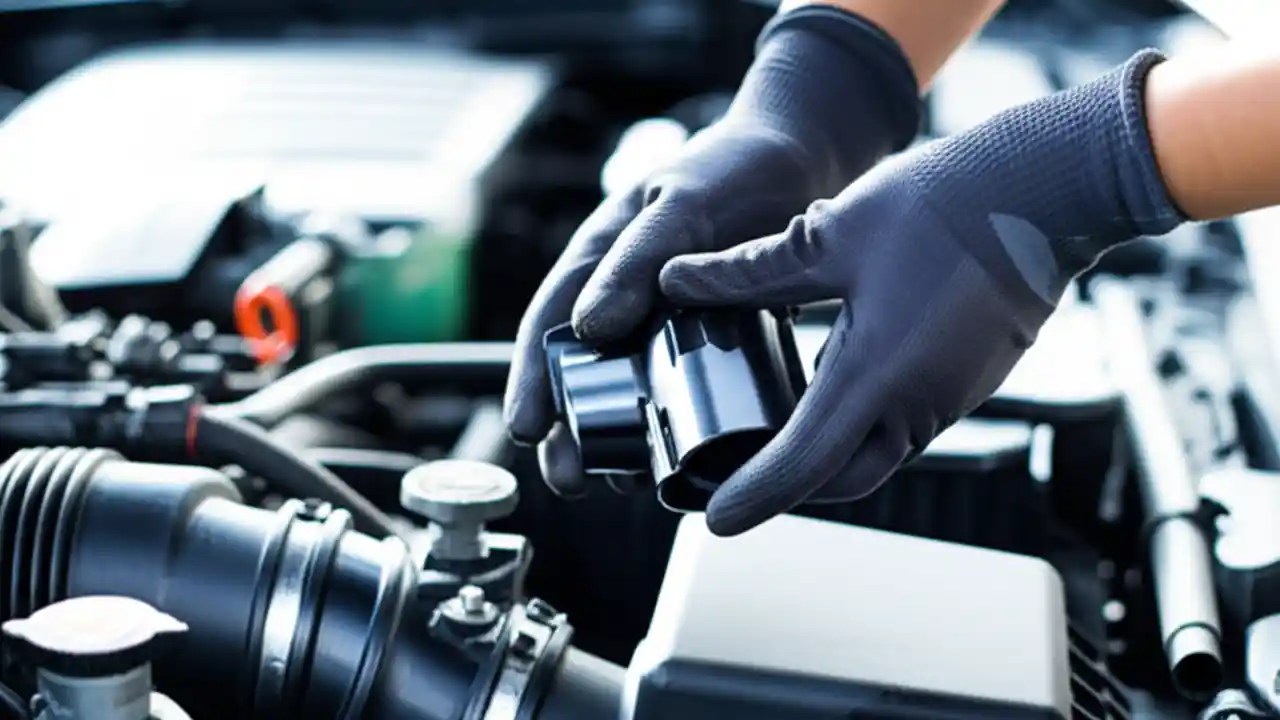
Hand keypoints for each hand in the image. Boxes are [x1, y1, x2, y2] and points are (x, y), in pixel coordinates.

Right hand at [503, 6, 920, 494]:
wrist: (802, 160)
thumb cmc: (733, 169)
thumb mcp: (683, 207)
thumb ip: (635, 262)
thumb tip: (586, 329)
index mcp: (599, 258)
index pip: (546, 323)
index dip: (530, 379)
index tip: (526, 430)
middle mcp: (622, 296)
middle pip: (580, 373)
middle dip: (570, 431)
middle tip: (571, 481)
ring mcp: (663, 320)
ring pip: (628, 389)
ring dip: (620, 437)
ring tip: (624, 483)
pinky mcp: (706, 338)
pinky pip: (683, 390)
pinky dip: (677, 425)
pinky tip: (684, 459)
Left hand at [660, 49, 1186, 534]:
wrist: (1044, 187)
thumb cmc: (941, 204)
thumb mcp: (826, 237)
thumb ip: (748, 273)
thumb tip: (677, 281)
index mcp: (876, 376)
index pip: (801, 466)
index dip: (753, 496)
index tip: (715, 518)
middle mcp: (917, 403)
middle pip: (839, 478)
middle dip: (784, 484)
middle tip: (731, 472)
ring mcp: (949, 396)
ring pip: (873, 454)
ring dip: (822, 453)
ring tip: (765, 428)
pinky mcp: (963, 380)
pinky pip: (901, 424)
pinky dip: (857, 423)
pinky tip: (823, 383)